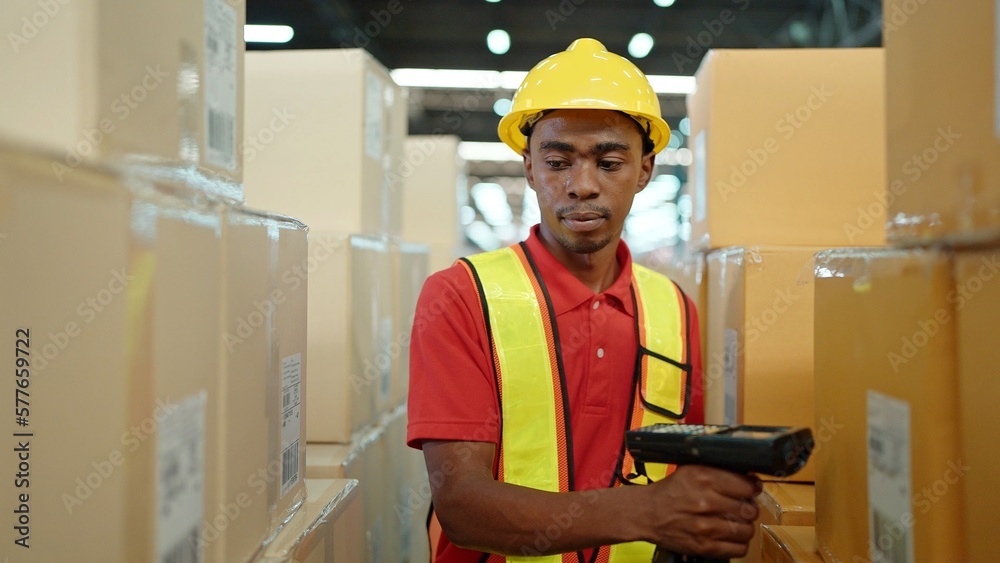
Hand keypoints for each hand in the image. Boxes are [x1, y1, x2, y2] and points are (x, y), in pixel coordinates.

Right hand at [641, 465, 760, 558]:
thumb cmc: (670, 492)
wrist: (646, 513)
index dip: (752, 489)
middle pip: (749, 509)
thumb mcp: (691, 471)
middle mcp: (706, 501)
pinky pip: (738, 549)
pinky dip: (738, 543)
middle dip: (748, 508)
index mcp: (704, 478)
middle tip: (742, 507)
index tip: (751, 490)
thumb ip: (718, 472)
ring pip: (746, 530)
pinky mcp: (704, 546)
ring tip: (735, 522)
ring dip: (744, 527)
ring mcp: (705, 526)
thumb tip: (749, 479)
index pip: (746, 486)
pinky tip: (730, 536)